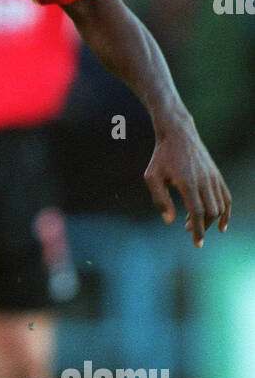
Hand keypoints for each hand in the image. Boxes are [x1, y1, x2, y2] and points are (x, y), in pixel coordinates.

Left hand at [144, 118, 230, 246]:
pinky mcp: (217, 175)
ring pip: (220, 206)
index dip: (198, 230)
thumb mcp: (152, 176)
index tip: (198, 244)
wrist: (178, 133)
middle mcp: (204, 180)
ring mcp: (213, 177)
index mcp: (187, 182)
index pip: (197, 212)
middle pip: (210, 212)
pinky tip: (221, 224)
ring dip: (209, 220)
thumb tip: (170, 221)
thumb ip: (160, 199)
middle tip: (186, 228)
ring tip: (193, 223)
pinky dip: (226, 212)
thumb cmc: (161, 156)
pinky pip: (226, 197)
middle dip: (201, 226)